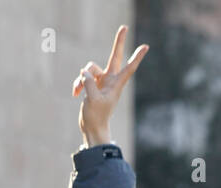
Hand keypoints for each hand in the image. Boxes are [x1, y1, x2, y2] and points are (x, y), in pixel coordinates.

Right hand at [72, 24, 147, 146]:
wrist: (92, 128)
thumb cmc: (97, 117)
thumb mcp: (93, 100)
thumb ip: (89, 83)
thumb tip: (84, 72)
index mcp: (116, 85)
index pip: (129, 68)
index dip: (136, 57)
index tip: (146, 47)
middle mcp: (110, 80)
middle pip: (114, 57)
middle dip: (118, 42)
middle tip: (124, 27)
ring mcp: (101, 81)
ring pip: (90, 69)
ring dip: (82, 79)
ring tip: (79, 92)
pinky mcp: (92, 85)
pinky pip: (83, 77)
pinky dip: (78, 84)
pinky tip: (75, 94)